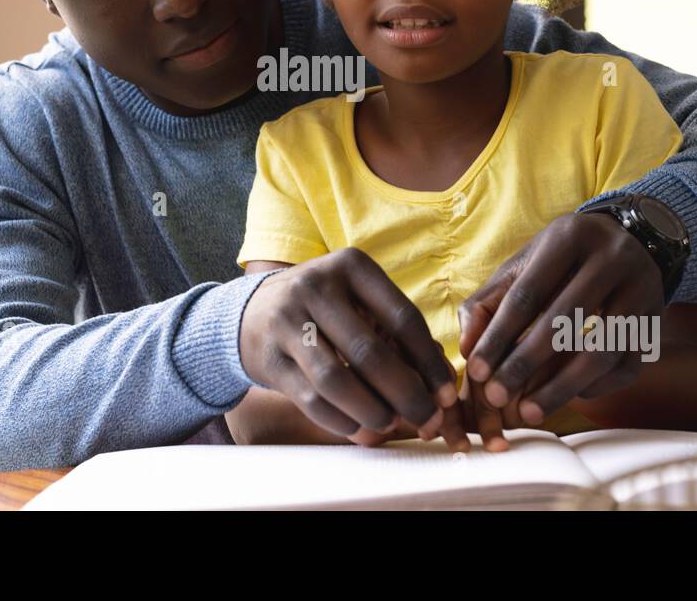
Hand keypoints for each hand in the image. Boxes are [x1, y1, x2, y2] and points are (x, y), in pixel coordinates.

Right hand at [238, 248, 461, 446]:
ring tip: (389, 425)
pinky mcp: (268, 357)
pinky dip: (340, 421)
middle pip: (370, 352)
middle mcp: (315, 286)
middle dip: (406, 395)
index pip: (403, 317)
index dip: (429, 362)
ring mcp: (287, 321)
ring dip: (371, 411)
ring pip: (337, 380)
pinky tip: (358, 430)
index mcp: (351, 266)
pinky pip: (310, 399)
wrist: (249, 312)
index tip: (447, 394)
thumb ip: (394, 333)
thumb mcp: (355, 299)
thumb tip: (438, 388)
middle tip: (427, 420)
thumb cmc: (323, 309)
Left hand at [458, 212, 662, 426]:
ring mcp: (642, 288)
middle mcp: (612, 258)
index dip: (499, 337)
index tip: (476, 373)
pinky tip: (569, 397)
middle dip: (525, 365)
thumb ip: (487, 304)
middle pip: (564, 321)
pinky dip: (598, 387)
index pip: (527, 294)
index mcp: (568, 238)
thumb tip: (467, 349)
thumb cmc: (558, 261)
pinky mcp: (657, 318)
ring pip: (602, 349)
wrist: (624, 240)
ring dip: (561, 387)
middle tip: (496, 398)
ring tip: (530, 413)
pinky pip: (629, 365)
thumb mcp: (522, 267)